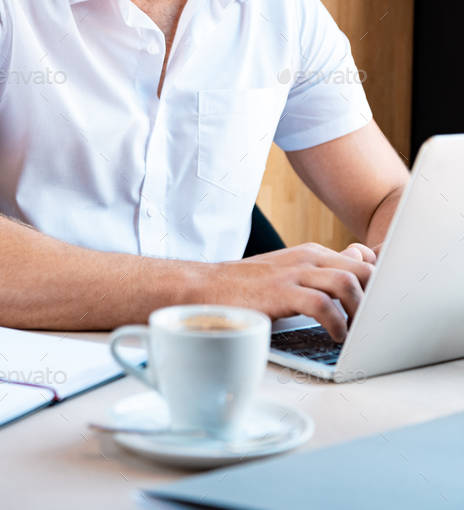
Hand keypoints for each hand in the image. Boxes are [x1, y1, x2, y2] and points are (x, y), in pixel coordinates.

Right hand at [217, 243, 374, 342]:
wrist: (205, 288)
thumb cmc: (249, 286)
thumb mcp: (291, 271)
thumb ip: (325, 268)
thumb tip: (361, 257)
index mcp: (312, 253)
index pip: (364, 260)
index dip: (382, 284)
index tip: (385, 308)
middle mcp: (307, 258)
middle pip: (364, 268)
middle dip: (377, 298)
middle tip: (376, 324)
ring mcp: (295, 273)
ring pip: (349, 282)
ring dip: (361, 311)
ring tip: (359, 333)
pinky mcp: (282, 292)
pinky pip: (323, 305)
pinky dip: (338, 324)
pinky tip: (337, 337)